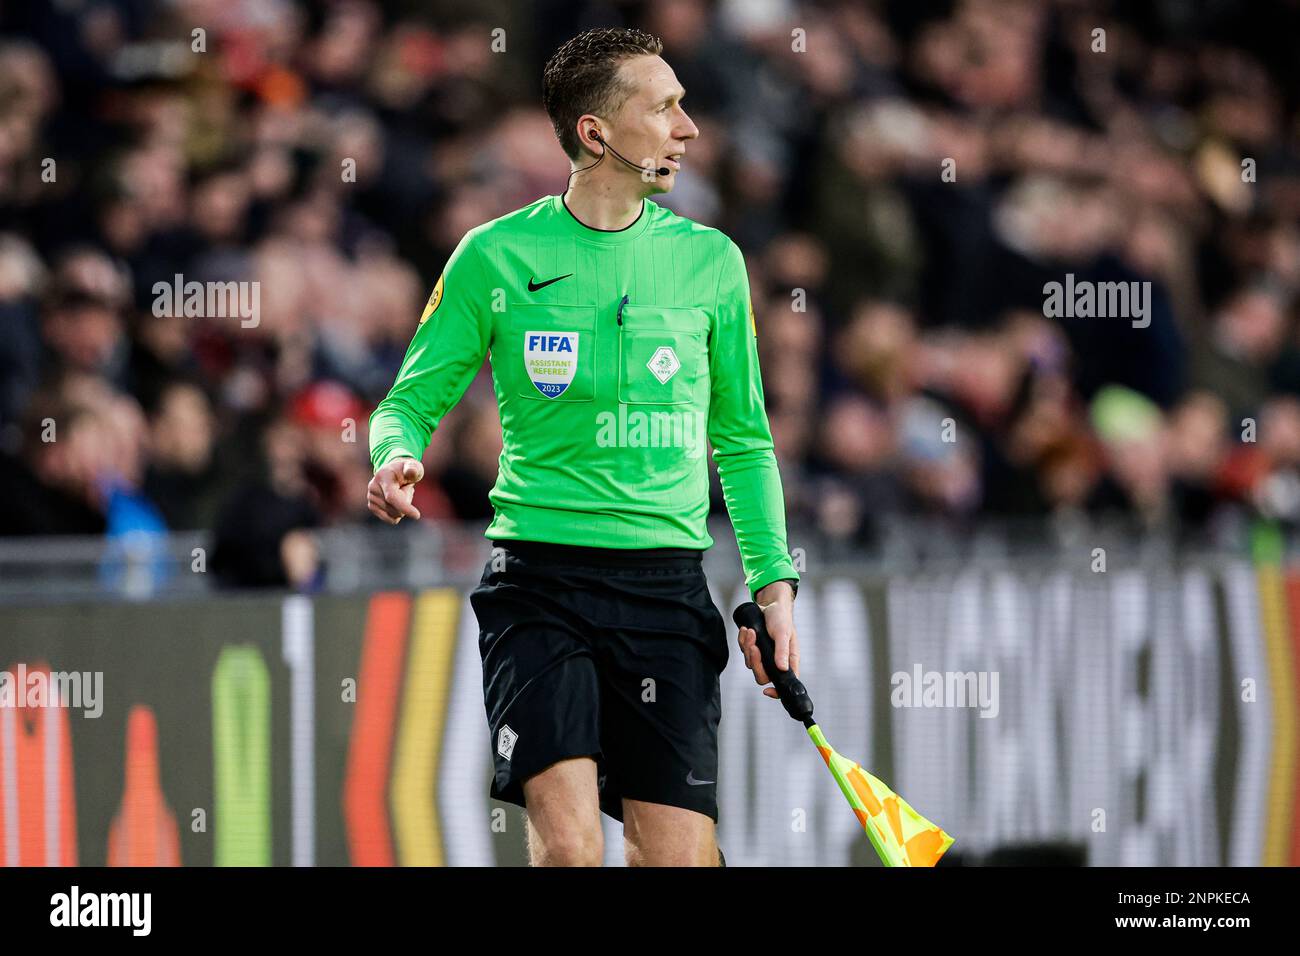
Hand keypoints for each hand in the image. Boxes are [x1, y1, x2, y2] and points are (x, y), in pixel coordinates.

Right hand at [366, 457, 423, 524]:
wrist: (394, 472)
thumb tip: (411, 471)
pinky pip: (391, 519)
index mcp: (383, 476)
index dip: (404, 507)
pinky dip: (398, 513)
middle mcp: (373, 487)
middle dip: (407, 502)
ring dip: (402, 507)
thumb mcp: (413, 466)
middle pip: (395, 509)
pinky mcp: (372, 507)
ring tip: (400, 493)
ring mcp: (371, 497)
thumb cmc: (406, 469)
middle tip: (405, 488)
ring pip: (394, 515)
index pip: (392, 496)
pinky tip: (396, 501)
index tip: (417, 516)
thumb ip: (413, 468)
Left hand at [737, 581, 797, 699]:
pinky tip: (746, 630)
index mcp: (788, 661)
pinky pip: (744, 652)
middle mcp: (776, 662)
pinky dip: (743, 641)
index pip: (784, 684)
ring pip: (750, 663)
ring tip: (751, 631)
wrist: (770, 604)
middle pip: (761, 676)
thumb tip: (782, 668)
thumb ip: (782, 650)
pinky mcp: (754, 649)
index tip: (767, 691)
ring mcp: (764, 656)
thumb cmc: (782, 618)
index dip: (776, 691)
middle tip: (754, 646)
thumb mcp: (783, 632)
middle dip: (755, 661)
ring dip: (748, 647)